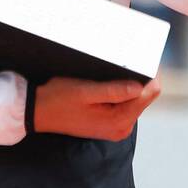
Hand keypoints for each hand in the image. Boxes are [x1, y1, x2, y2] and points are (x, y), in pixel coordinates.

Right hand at [33, 75, 161, 140]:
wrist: (38, 112)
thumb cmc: (59, 99)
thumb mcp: (85, 91)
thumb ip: (114, 91)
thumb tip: (141, 87)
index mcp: (118, 121)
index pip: (149, 94)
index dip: (148, 74)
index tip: (141, 59)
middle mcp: (121, 128)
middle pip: (144, 97)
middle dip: (136, 80)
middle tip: (122, 63)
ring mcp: (116, 128)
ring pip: (135, 100)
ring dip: (127, 85)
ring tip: (109, 74)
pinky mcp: (110, 124)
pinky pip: (124, 105)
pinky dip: (119, 93)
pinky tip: (106, 85)